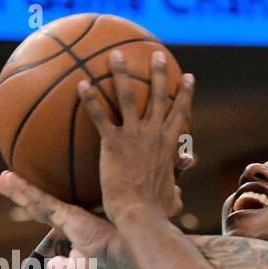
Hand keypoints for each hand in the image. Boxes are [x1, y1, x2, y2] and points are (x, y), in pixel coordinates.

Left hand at [0, 170, 131, 268]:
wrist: (119, 257)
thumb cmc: (104, 265)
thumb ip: (61, 268)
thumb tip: (48, 265)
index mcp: (70, 231)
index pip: (44, 216)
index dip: (30, 206)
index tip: (18, 200)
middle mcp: (67, 218)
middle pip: (35, 203)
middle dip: (17, 192)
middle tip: (0, 180)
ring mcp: (65, 213)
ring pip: (34, 198)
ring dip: (15, 187)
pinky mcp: (65, 211)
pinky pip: (39, 198)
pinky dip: (23, 188)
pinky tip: (8, 178)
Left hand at [80, 50, 194, 222]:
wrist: (140, 214)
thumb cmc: (156, 212)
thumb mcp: (172, 200)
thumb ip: (175, 191)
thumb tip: (177, 193)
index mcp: (170, 146)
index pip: (180, 114)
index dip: (185, 94)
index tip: (186, 77)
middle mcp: (154, 135)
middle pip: (159, 96)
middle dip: (158, 73)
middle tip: (156, 54)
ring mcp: (133, 137)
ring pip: (128, 97)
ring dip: (122, 74)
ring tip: (115, 55)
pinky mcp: (112, 143)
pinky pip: (99, 116)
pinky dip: (90, 99)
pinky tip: (81, 84)